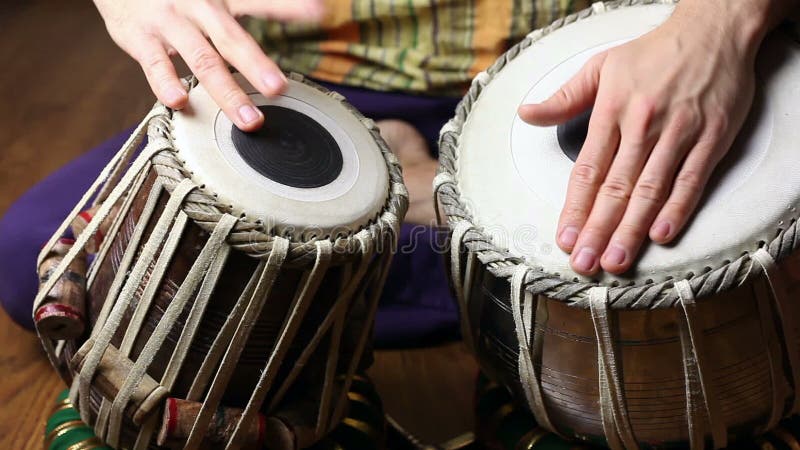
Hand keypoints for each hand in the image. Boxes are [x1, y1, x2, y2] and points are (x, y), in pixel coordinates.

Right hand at [93, 0, 323, 130]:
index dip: (288, 6)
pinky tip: (179, 102)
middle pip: (232, 39)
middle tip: (279, 90)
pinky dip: (166, 82)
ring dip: (226, 90)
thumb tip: (310, 8)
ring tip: (249, 120)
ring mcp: (170, 21)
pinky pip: (155, 62)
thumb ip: (251, 5)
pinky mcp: (140, 36)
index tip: (320, 12)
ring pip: (201, 58)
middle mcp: (199, 6)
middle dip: (257, 66)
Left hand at [519, 0, 790, 275]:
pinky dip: (678, 208)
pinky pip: (692, 179)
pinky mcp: (712, 137)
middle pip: (615, 187)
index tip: (564, 237)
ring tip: (615, 261)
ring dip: (631, 228)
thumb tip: (526, 114)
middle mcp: (642, 124)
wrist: (713, 29)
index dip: (575, 207)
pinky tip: (661, 235)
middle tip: (584, 263)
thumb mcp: (600, 67)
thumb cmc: (653, 52)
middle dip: (597, 229)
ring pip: (650, 189)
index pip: (587, 169)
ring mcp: (679, 132)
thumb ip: (564, 98)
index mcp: (611, 110)